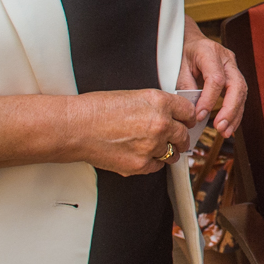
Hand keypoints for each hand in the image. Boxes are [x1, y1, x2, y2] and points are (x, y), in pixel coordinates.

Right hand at [68, 89, 195, 174]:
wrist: (76, 127)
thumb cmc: (97, 109)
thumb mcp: (133, 96)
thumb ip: (155, 105)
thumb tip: (170, 115)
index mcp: (159, 102)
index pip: (188, 112)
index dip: (188, 118)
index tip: (187, 122)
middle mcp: (160, 124)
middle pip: (184, 135)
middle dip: (181, 138)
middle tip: (178, 139)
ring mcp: (152, 146)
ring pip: (173, 154)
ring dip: (167, 152)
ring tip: (153, 147)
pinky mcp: (141, 164)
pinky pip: (157, 167)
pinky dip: (152, 163)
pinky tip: (140, 155)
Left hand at [178, 16, 247, 135]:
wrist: (190, 41)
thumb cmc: (182, 54)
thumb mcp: (177, 67)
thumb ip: (185, 86)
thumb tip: (193, 110)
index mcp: (209, 52)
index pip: (216, 78)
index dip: (209, 99)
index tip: (199, 116)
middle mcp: (226, 58)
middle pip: (237, 85)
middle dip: (230, 109)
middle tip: (221, 128)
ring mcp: (233, 66)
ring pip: (242, 92)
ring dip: (235, 114)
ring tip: (225, 132)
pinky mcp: (235, 76)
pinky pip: (240, 96)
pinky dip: (235, 112)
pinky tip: (229, 126)